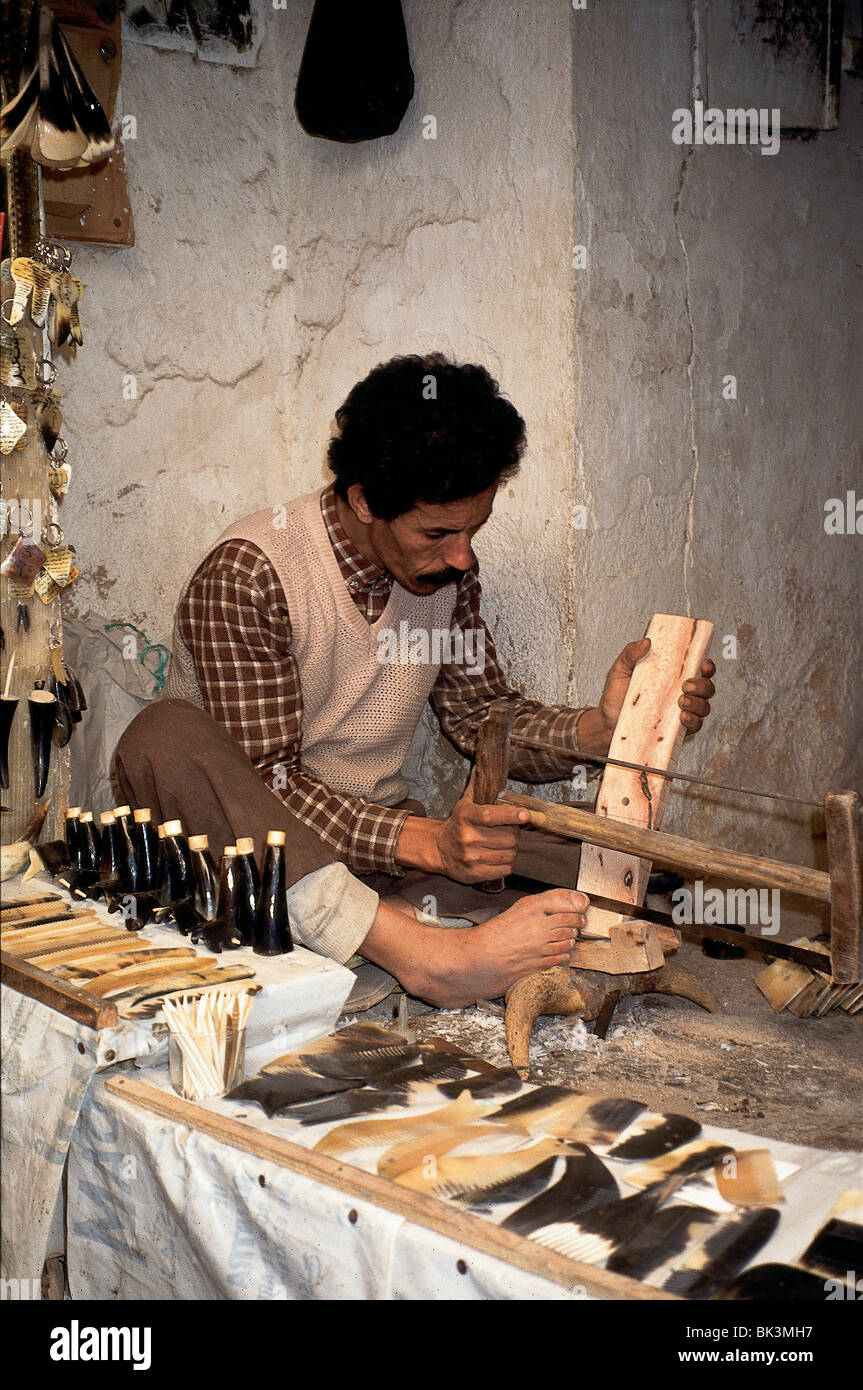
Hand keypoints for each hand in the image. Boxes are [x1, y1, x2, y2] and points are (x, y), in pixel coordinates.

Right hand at [435, 788, 529, 883]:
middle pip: (509, 837)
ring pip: (510, 854)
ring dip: (511, 849)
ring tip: (502, 844)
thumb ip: (477, 787)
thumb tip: (484, 766)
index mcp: (466, 817)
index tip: (525, 814)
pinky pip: (505, 869)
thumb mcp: (464, 804)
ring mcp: (471, 857)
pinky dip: (507, 863)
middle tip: (508, 830)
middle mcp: (468, 837)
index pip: (491, 815)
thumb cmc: (457, 824)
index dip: (510, 815)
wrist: (438, 849)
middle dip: (514, 833)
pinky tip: (498, 856)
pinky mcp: (475, 874)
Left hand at [598, 638, 715, 740]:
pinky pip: (694, 725)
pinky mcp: (677, 729)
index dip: (706, 666)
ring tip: (682, 701)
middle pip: (706, 687)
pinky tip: (683, 717)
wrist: (607, 723)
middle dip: (702, 685)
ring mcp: (681, 711)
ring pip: (704, 706)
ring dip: (698, 703)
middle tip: (686, 686)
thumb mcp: (620, 670)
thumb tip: (646, 641)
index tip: (703, 664)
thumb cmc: (616, 697)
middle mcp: (681, 693)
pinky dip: (692, 721)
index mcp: (672, 676)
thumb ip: (630, 653)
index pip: (697, 668)